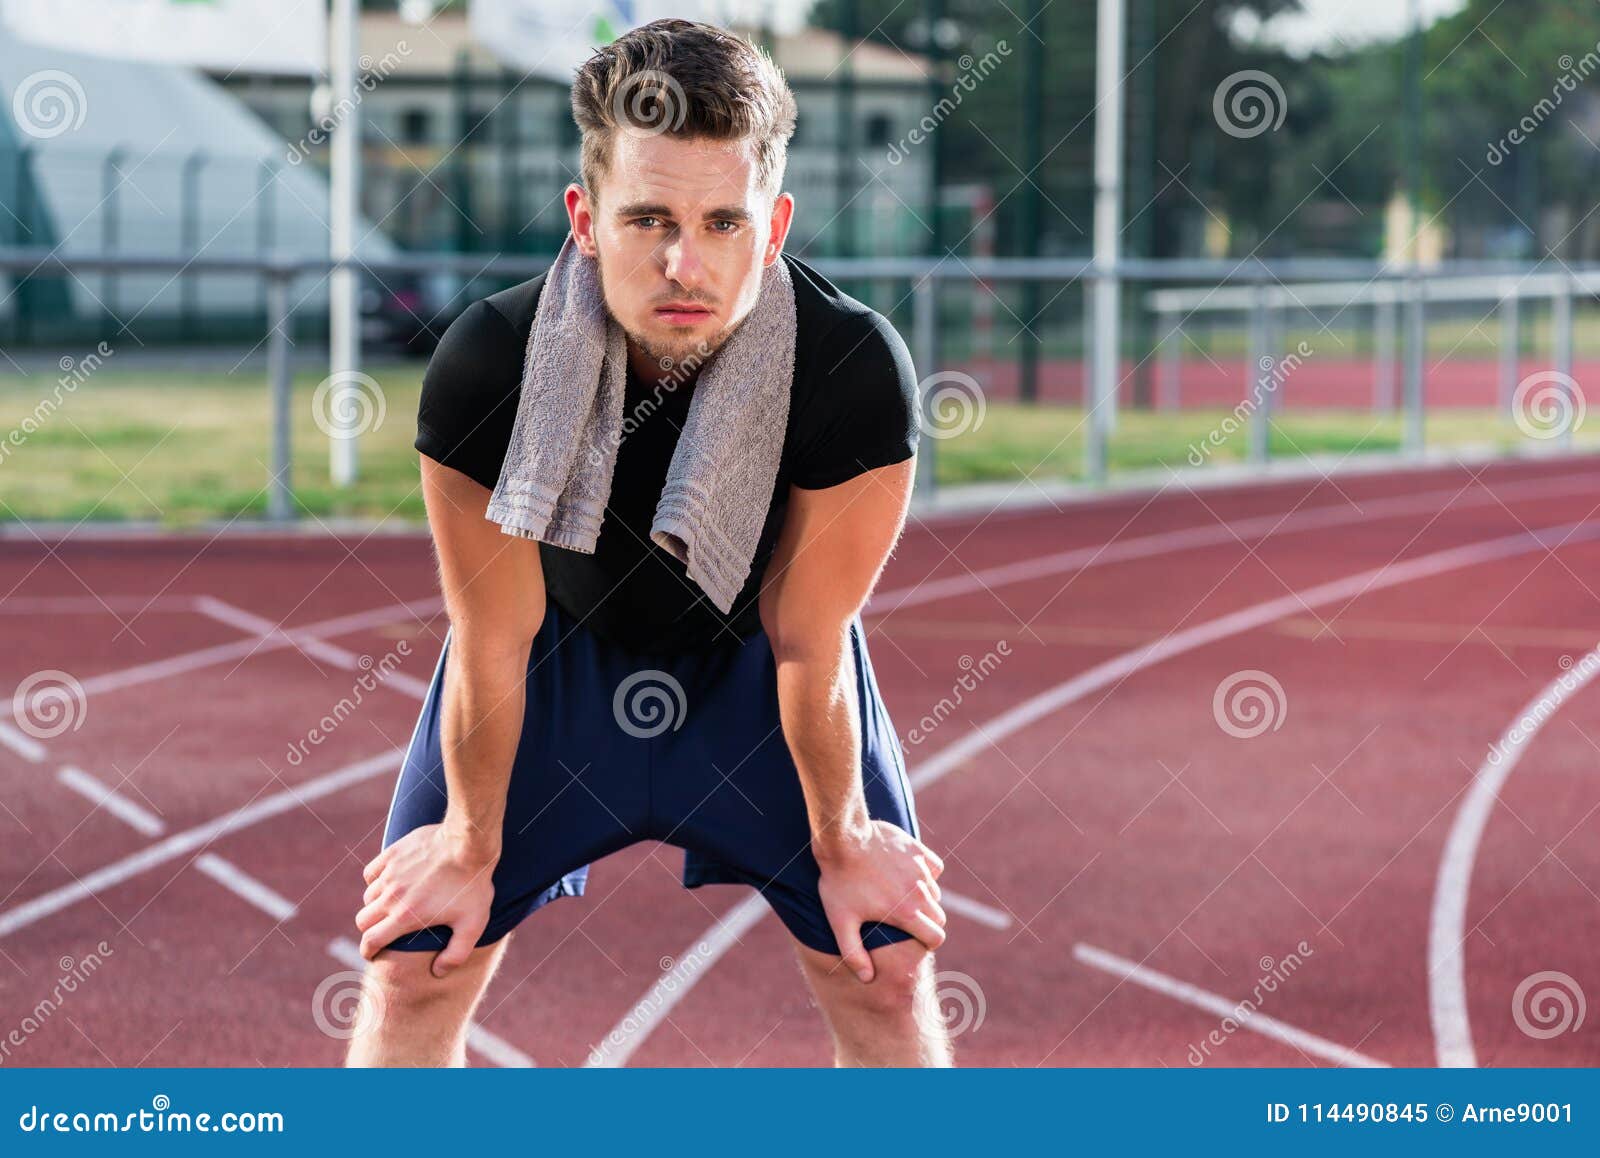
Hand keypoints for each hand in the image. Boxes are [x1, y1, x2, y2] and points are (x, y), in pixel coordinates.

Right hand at [357, 823, 496, 977]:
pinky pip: (371, 873)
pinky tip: (389, 882)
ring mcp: (390, 874)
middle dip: (370, 930)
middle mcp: (392, 897)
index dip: (368, 951)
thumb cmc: (473, 885)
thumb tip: (438, 972)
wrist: (468, 843)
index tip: (371, 953)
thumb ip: (456, 954)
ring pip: (368, 897)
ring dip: (375, 905)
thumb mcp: (473, 925)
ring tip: (391, 906)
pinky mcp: (392, 854)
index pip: (371, 940)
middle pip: (363, 920)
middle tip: (382, 931)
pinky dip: (375, 881)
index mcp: (406, 917)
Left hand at [816, 820, 945, 982]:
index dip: (928, 942)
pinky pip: (934, 867)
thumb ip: (854, 954)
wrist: (842, 839)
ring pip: (935, 892)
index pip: (936, 937)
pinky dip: (926, 873)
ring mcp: (920, 869)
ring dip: (924, 897)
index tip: (915, 938)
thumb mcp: (841, 922)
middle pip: (939, 916)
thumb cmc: (839, 882)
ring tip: (899, 895)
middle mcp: (919, 892)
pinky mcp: (918, 850)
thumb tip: (867, 978)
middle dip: (927, 922)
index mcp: (906, 913)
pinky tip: (907, 873)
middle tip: (904, 918)